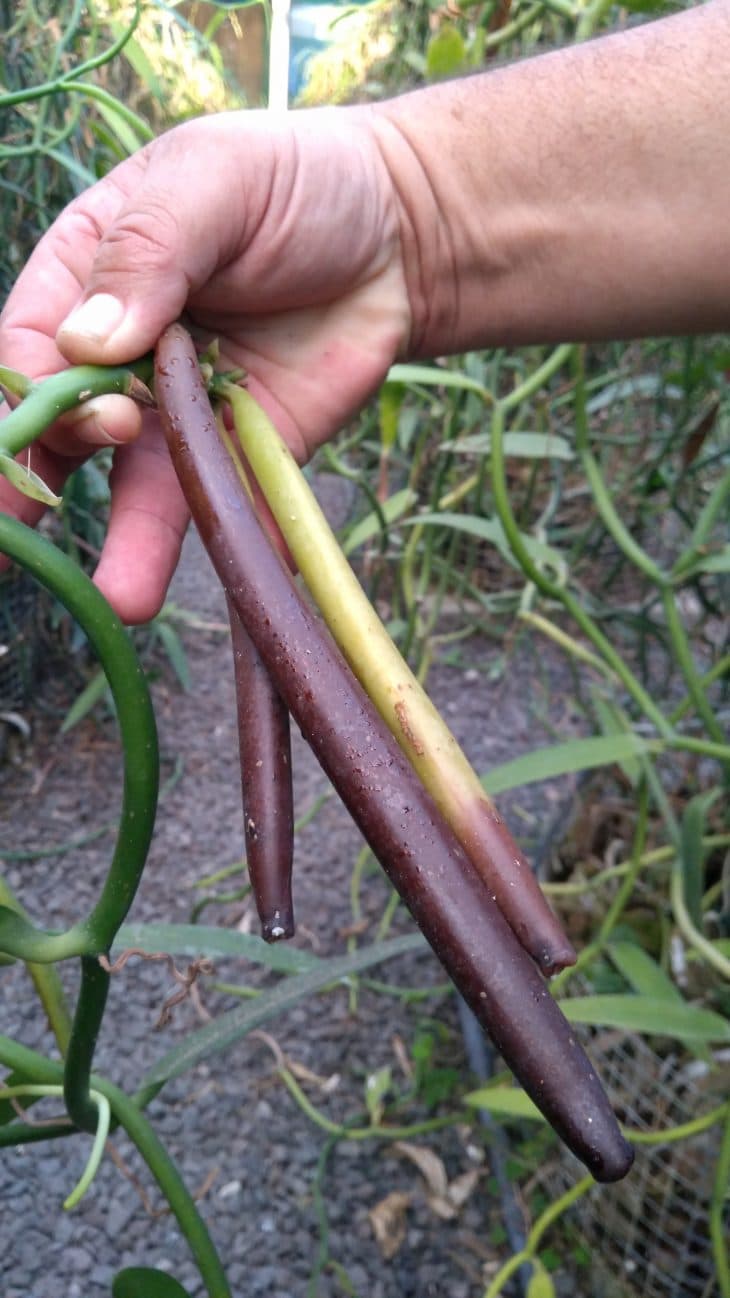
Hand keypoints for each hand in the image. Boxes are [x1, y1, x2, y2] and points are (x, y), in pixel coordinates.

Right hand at [0, 108, 410, 621]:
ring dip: (123, 542)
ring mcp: (179, 411)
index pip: (31, 343)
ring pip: (133, 483)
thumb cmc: (295, 183)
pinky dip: (200, 546)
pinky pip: (215, 504)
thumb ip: (148, 252)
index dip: (31, 392)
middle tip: (21, 532)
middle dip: (37, 479)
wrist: (400, 234)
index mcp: (88, 275)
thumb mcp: (212, 182)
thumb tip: (88, 342)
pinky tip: (164, 589)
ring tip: (119, 597)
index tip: (65, 417)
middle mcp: (120, 355)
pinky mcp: (240, 452)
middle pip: (63, 427)